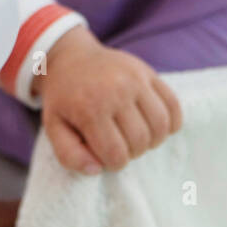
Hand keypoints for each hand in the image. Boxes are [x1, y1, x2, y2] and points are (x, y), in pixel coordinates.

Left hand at [34, 26, 182, 172]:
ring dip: (152, 140)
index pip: (117, 155)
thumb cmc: (63, 98)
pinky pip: (173, 105)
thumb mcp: (53, 127)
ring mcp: (135, 78)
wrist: (70, 57)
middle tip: (119, 143)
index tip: (105, 154)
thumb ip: (69, 155)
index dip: (113, 163)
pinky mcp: (148, 72)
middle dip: (132, 152)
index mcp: (90, 107)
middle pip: (141, 141)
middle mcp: (116, 91)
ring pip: (161, 126)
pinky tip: (154, 124)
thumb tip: (97, 169)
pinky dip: (171, 122)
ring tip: (137, 135)